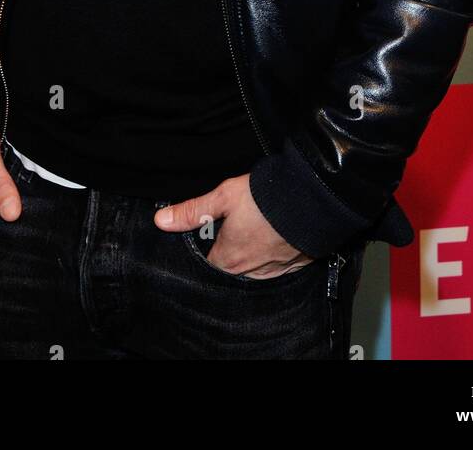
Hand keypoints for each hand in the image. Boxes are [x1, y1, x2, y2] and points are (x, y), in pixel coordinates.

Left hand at [154, 173, 315, 278]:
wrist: (311, 198)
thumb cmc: (265, 197)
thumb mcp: (223, 196)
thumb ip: (192, 210)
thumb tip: (161, 220)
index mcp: (229, 257)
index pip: (208, 267)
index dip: (206, 253)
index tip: (207, 240)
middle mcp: (250, 271)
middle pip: (231, 274)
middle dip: (228, 259)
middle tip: (231, 238)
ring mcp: (274, 271)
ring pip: (254, 275)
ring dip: (250, 262)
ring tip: (251, 241)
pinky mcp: (295, 266)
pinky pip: (278, 271)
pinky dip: (273, 261)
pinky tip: (273, 245)